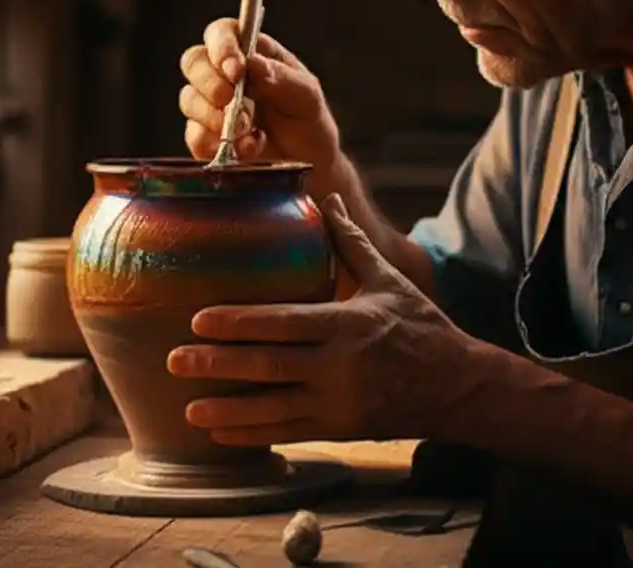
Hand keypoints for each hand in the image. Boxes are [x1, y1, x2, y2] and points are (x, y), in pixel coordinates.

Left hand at [165, 193, 482, 444]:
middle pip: (269, 365)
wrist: (458, 386)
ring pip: (273, 407)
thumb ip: (352, 244)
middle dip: (219, 364)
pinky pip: (289, 432)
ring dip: (228, 409)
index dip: (240, 322)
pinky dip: (253, 434)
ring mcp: (339, 402)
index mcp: (348, 324)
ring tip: (187, 408)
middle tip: (174, 360)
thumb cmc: (421, 327)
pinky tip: (221, 433)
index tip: (200, 320)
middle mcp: (340, 365)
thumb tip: (327, 199)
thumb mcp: (390, 282)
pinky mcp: (340, 428)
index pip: (285, 322)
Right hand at [179, 19, 342, 196]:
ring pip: (189, 99)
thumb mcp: (307, 96)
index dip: (221, 46)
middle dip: (210, 82)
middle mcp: (225, 76)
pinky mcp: (207, 138)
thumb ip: (282, 77)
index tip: (236, 69)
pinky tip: (243, 150)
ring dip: (214, 116)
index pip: (222, 33)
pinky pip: (194, 136)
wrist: (310, 166)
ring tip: (248, 131)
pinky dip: (214, 143)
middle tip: (230, 100)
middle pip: (193, 61)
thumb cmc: (309, 121)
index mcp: (250, 54)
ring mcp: (212, 107)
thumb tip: (253, 63)